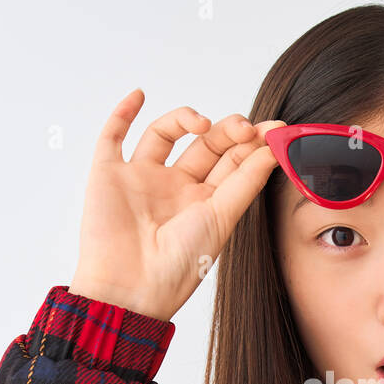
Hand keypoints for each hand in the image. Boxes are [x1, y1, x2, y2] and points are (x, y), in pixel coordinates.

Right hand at [68, 88, 283, 321]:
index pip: (232, 162)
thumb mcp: (222, 218)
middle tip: (242, 126)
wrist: (133, 288)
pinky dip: (122, 112)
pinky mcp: (109, 175)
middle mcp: (174, 189)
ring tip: (202, 123)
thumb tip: (273, 148)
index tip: (274, 128)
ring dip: (184, 118)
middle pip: (204, 145)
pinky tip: (140, 95)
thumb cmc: (179, 265)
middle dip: (226, 130)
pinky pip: (112, 137)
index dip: (252, 143)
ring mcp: (141, 179)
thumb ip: (246, 180)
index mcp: (204, 203)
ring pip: (163, 134)